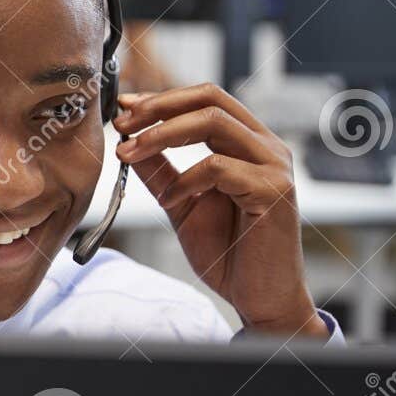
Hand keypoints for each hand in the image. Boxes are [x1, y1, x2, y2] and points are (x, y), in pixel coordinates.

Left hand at [113, 84, 326, 338]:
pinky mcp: (274, 191)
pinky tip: (168, 200)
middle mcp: (266, 147)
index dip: (162, 99)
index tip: (123, 108)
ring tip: (129, 154)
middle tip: (122, 123)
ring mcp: (273, 166)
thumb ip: (160, 172)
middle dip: (158, 107)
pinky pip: (219, 168)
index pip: (207, 99)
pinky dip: (184, 179)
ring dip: (161, 135)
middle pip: (210, 99)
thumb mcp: (181, 204)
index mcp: (247, 144)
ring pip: (213, 123)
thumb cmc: (229, 252)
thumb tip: (127, 141)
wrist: (260, 296)